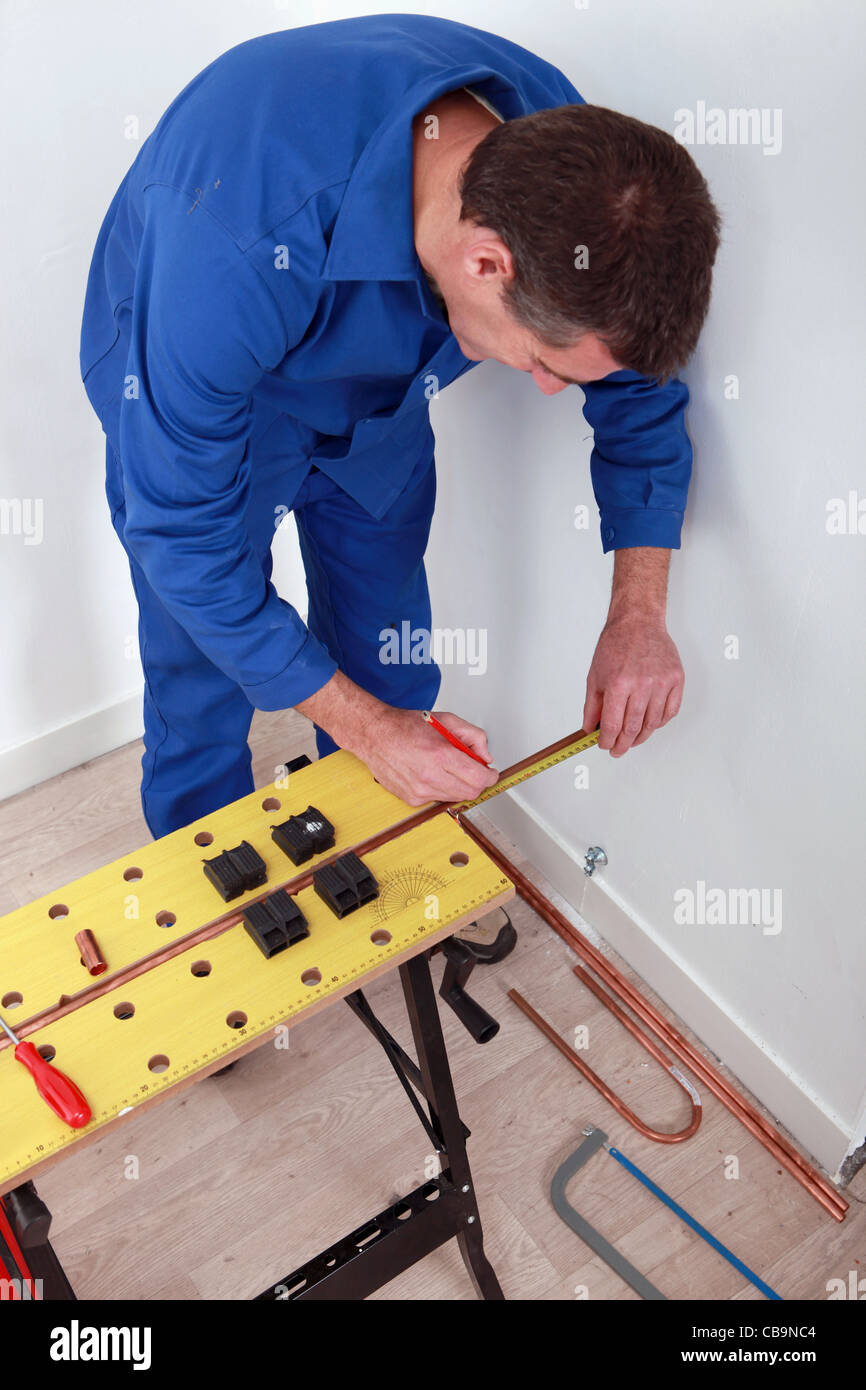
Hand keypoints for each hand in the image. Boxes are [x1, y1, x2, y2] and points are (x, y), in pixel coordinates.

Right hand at [355, 707, 498, 805]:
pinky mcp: (412, 799)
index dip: (490, 777)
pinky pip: (437, 800)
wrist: (374, 735)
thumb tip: (485, 757)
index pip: (479, 778)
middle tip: (473, 771)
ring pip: (454, 798)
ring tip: (448, 768)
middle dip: (477, 782)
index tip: (491, 773)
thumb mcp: (446, 720)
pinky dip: (441, 789)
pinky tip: (432, 774)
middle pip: (470, 792)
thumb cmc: (405, 727)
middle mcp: (430, 776)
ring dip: (459, 786)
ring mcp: (420, 790)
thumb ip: (473, 736)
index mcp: (441, 754)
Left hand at [583, 614, 683, 756]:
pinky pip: (670, 712)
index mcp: (619, 683)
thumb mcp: (595, 675)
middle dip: (623, 744)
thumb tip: (590, 729)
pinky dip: (660, 723)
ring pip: (653, 723)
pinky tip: (650, 725)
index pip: (613, 725)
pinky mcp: (676, 679)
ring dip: (641, 737)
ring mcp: (662, 682)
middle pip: (633, 728)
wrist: (639, 622)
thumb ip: (592, 706)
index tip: (605, 746)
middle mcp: (642, 684)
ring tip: (632, 740)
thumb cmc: (616, 645)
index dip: (608, 741)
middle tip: (618, 750)